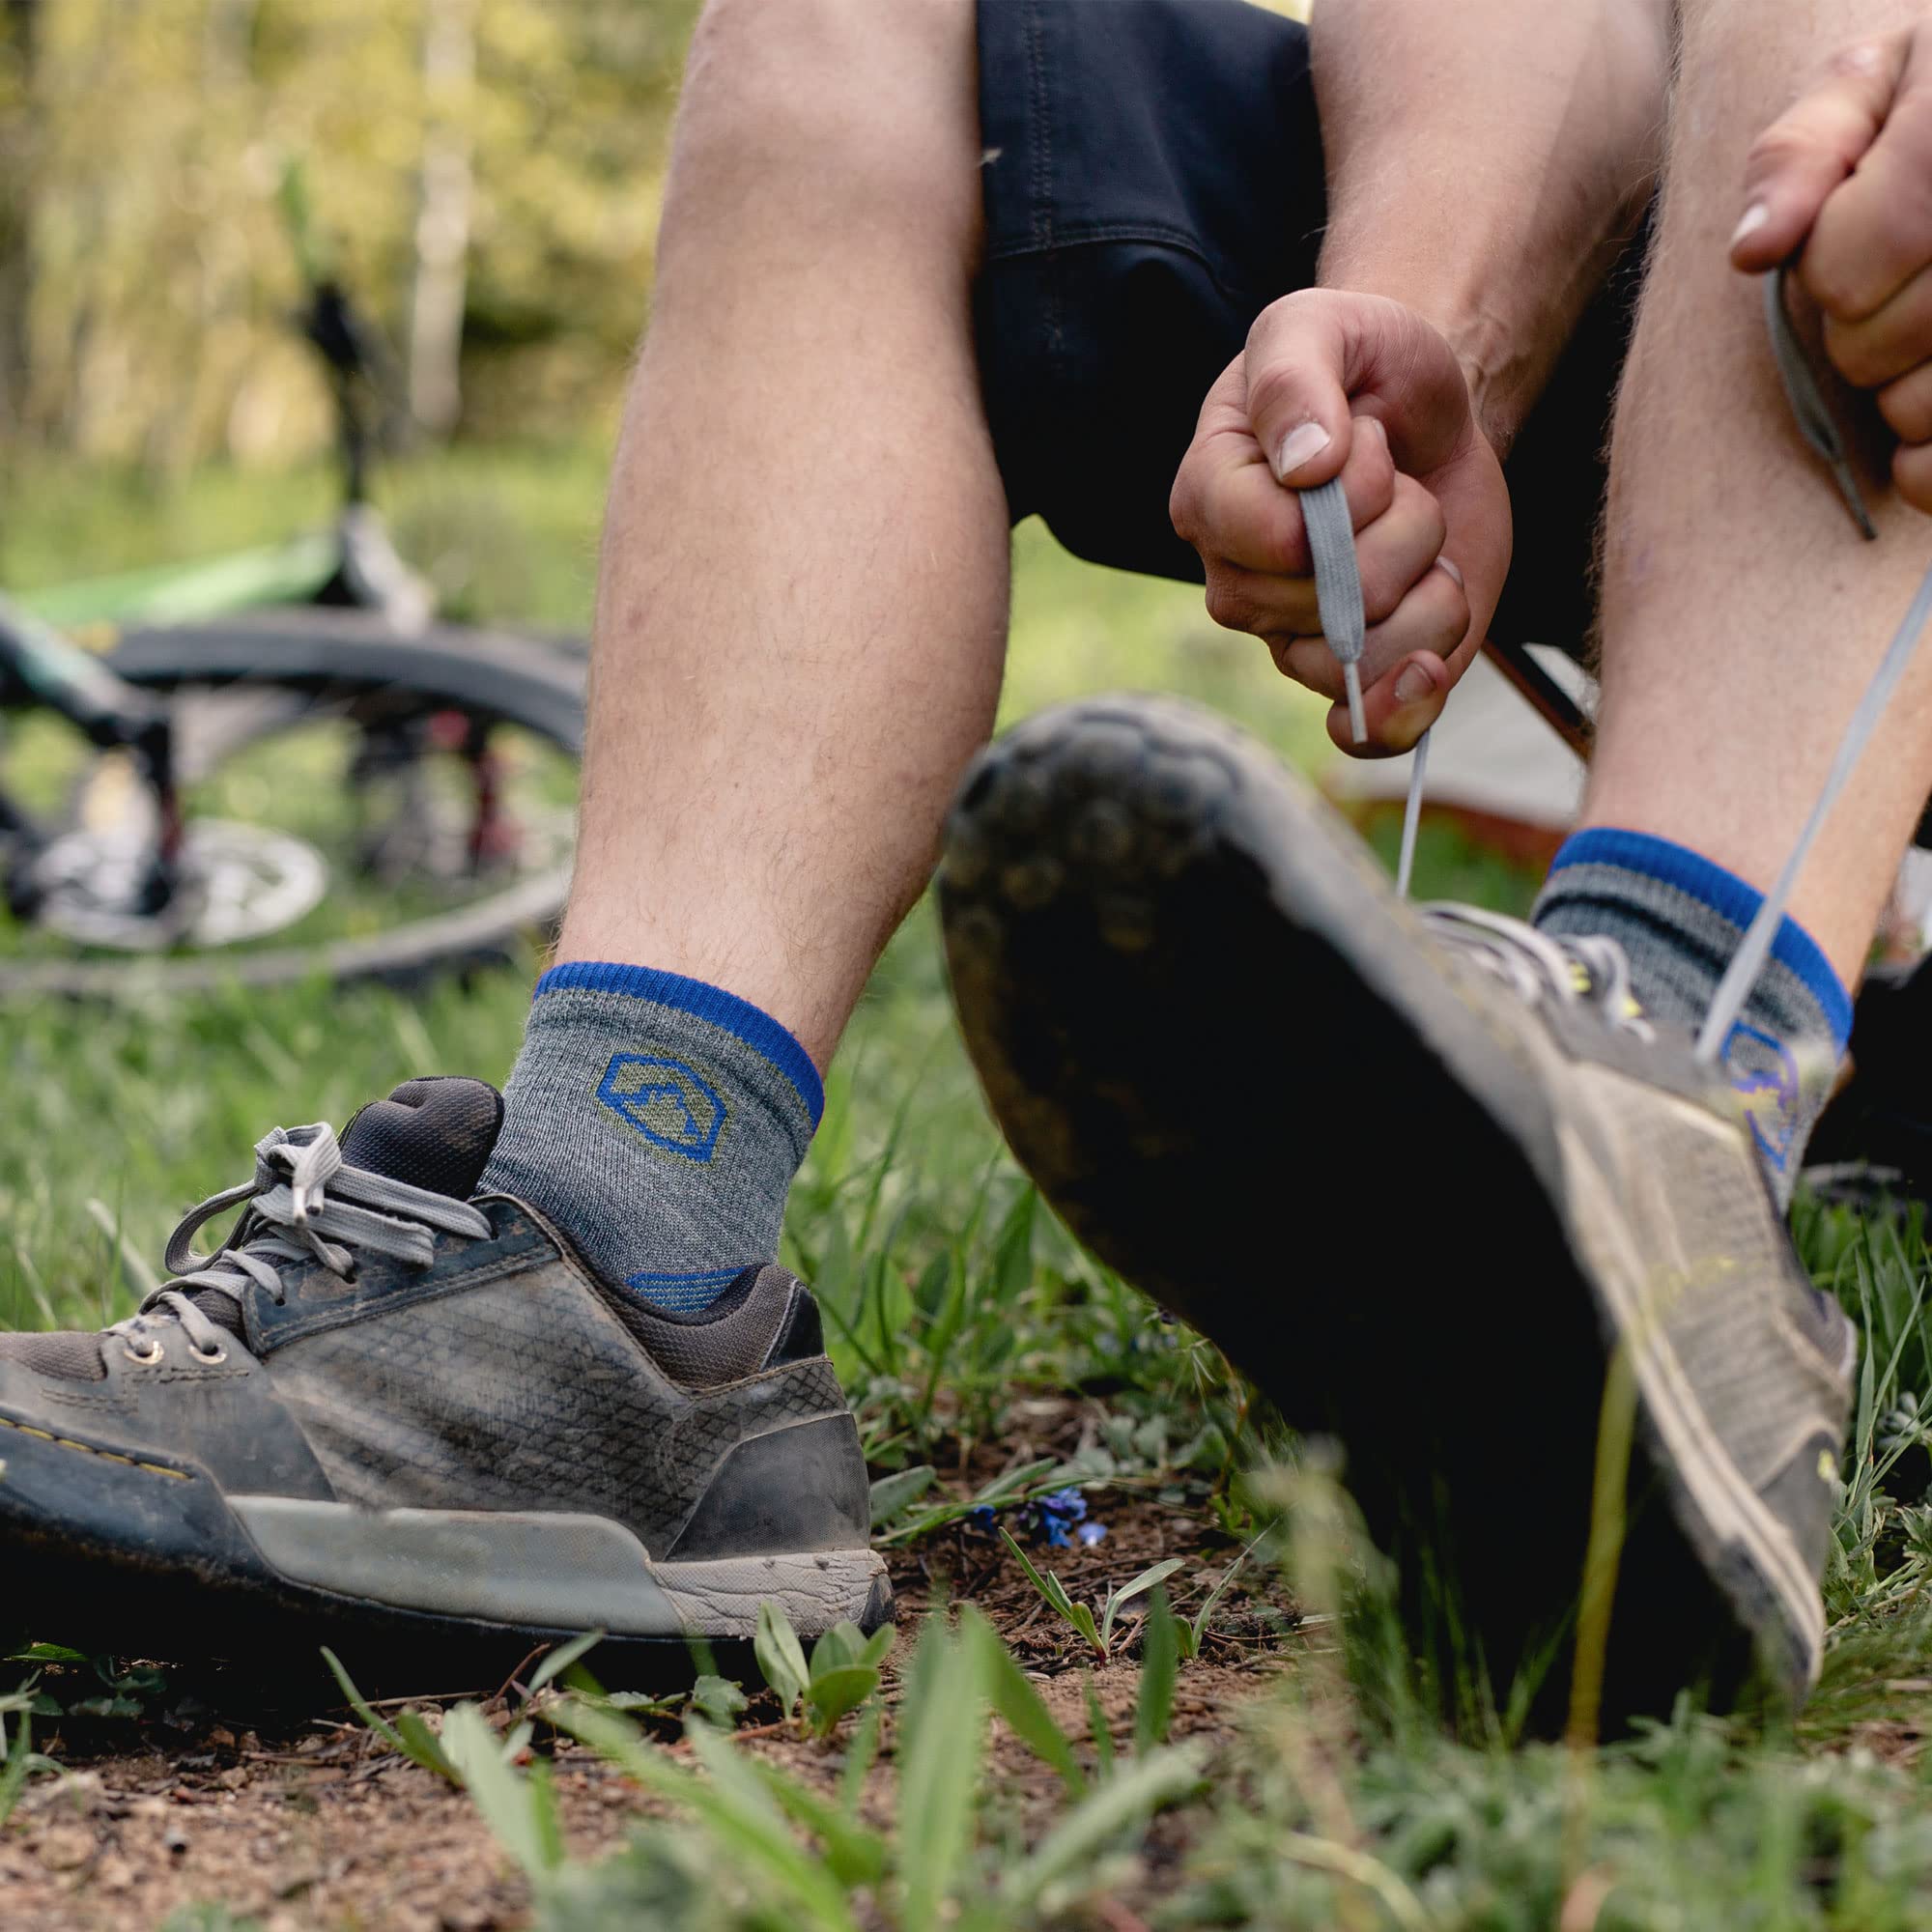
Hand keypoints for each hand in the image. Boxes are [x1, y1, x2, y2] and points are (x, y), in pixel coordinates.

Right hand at [1169, 288, 1510, 755]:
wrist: (1427, 408)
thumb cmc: (1362, 363)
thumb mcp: (1319, 325)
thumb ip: (1295, 378)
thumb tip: (1308, 468)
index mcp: (1209, 498)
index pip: (1270, 538)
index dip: (1348, 493)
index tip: (1365, 439)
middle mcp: (1239, 581)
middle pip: (1330, 600)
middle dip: (1400, 529)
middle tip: (1399, 481)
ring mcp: (1295, 635)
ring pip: (1356, 661)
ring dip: (1427, 591)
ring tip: (1426, 535)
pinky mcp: (1358, 671)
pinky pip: (1365, 729)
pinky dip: (1403, 707)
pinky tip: (1426, 669)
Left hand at [1731, 24, 1931, 508]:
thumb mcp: (1873, 82)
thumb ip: (1800, 152)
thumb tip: (1754, 250)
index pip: (1849, 266)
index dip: (1828, 273)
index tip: (1850, 243)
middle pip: (1884, 340)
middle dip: (1860, 337)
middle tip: (1891, 301)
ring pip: (1928, 402)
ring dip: (1903, 399)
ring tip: (1922, 350)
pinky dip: (1928, 471)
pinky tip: (1918, 443)